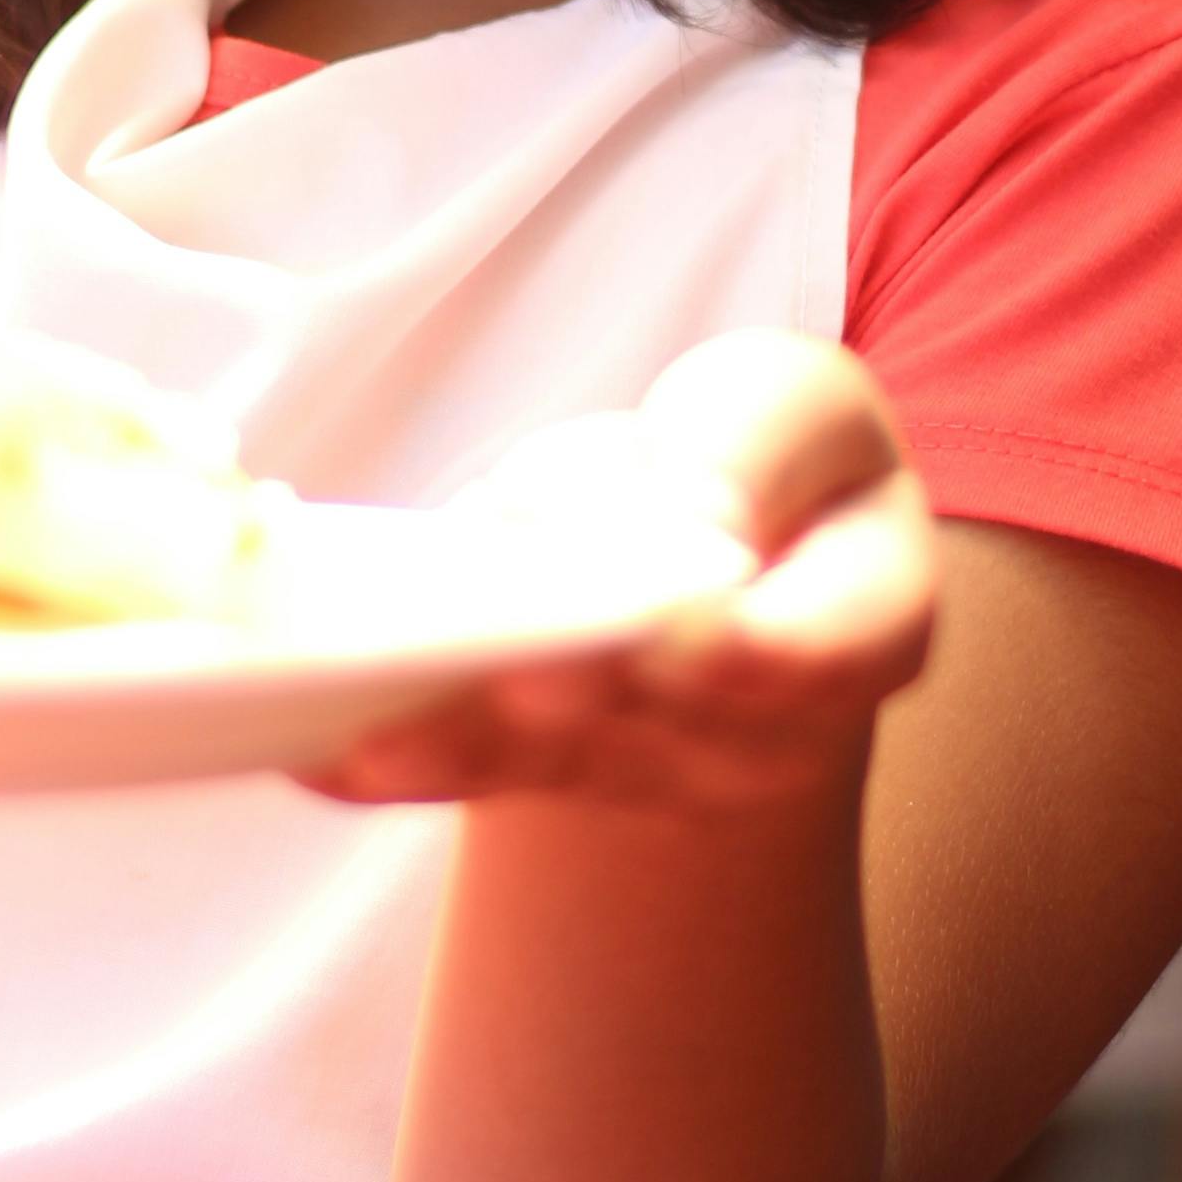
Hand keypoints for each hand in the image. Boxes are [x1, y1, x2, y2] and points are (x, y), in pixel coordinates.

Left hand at [302, 334, 936, 811]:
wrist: (724, 549)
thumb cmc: (765, 455)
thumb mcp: (786, 404)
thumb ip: (751, 444)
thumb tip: (687, 517)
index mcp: (868, 624)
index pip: (824, 652)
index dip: (744, 652)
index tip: (668, 632)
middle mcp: (770, 734)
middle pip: (664, 721)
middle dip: (576, 690)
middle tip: (504, 667)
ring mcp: (652, 773)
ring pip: (550, 761)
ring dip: (460, 737)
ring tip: (369, 712)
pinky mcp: (544, 777)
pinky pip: (465, 775)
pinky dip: (390, 762)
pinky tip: (313, 750)